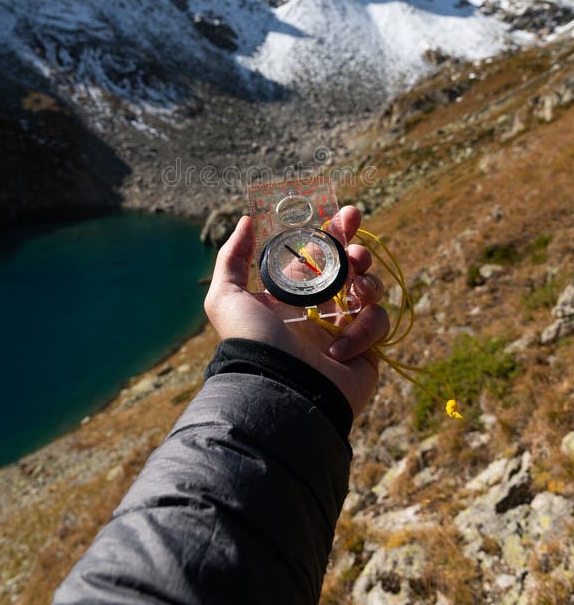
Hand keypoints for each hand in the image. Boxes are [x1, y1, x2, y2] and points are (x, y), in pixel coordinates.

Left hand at [204, 206, 388, 414]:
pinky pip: (378, 325)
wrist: (279, 391)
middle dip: (359, 253)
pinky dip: (361, 332)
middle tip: (356, 253)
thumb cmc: (252, 342)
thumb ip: (232, 258)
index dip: (336, 232)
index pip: (320, 254)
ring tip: (356, 292)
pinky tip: (337, 351)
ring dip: (368, 285)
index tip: (349, 213)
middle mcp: (321, 308)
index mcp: (294, 293)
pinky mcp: (368, 351)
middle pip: (352, 268)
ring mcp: (346, 329)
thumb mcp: (227, 297)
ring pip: (371, 293)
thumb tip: (246, 220)